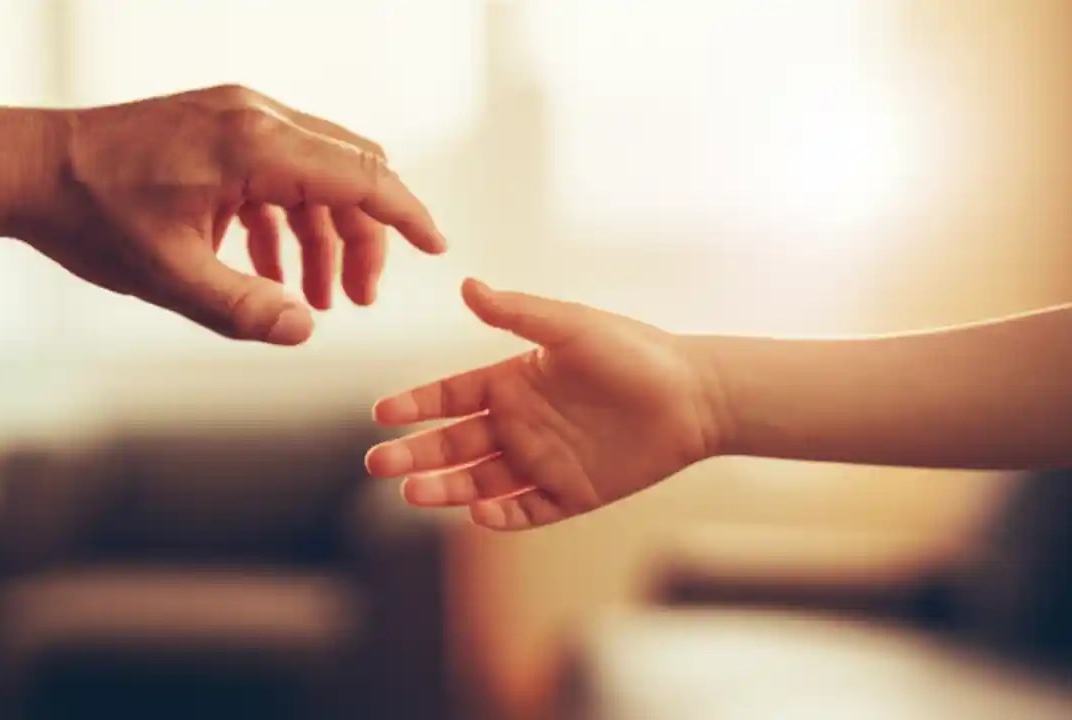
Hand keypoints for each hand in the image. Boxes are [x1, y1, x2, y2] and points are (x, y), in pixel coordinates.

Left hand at [20, 85, 445, 344]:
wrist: (25, 167)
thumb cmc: (92, 217)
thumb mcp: (172, 278)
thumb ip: (247, 310)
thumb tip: (307, 332)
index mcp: (255, 145)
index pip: (362, 175)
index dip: (406, 215)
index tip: (437, 250)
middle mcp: (256, 117)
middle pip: (347, 173)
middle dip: (363, 239)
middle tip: (355, 302)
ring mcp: (236, 117)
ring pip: (314, 175)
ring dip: (323, 237)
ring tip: (318, 301)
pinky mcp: (218, 128)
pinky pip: (277, 173)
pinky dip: (286, 222)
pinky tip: (271, 272)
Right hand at [366, 279, 723, 529]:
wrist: (694, 395)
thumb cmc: (634, 351)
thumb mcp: (570, 326)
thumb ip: (517, 313)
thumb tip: (466, 285)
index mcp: (512, 381)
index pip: (450, 397)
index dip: (414, 406)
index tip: (380, 415)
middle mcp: (520, 423)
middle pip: (453, 444)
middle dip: (414, 454)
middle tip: (377, 464)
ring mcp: (542, 461)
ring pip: (480, 481)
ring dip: (446, 488)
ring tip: (413, 493)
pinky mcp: (571, 494)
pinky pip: (526, 510)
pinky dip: (500, 515)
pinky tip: (479, 511)